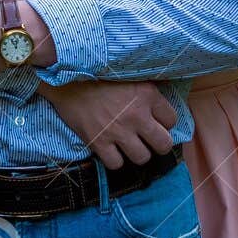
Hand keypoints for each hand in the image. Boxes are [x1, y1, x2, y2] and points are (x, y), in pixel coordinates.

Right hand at [40, 79, 176, 168]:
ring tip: (129, 145)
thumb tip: (167, 89)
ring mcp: (118, 130)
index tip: (154, 119)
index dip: (164, 122)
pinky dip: (114, 159)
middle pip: (163, 144)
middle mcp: (136, 114)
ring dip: (136, 153)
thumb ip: (148, 86)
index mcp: (147, 94)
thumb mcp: (129, 74)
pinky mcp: (98, 141)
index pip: (172, 120)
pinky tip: (111, 149)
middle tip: (148, 139)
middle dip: (158, 144)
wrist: (65, 80)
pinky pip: (116, 164)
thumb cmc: (98, 75)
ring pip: (142, 158)